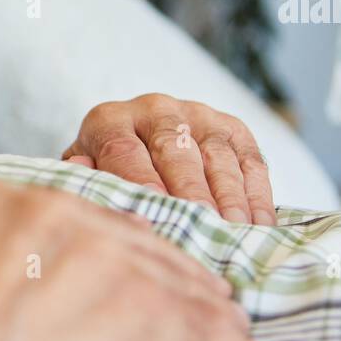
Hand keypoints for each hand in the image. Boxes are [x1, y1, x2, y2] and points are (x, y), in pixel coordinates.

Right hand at [0, 177, 266, 340]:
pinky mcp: (151, 308)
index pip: (55, 219)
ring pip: (171, 273)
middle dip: (143, 272)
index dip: (80, 254)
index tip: (92, 282)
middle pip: (121, 237)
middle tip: (159, 306)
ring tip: (219, 331)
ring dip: (198, 304)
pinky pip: (208, 324)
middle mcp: (58, 215)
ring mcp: (110, 257)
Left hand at [62, 94, 276, 224]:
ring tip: (236, 230)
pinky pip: (249, 159)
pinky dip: (257, 193)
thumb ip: (83, 179)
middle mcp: (154, 109)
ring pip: (217, 154)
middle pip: (174, 149)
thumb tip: (81, 169)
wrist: (141, 145)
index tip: (152, 212)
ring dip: (229, 195)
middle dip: (190, 190)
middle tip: (203, 224)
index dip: (138, 181)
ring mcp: (198, 115)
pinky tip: (259, 224)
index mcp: (109, 121)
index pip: (122, 150)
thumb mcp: (87, 178)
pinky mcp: (232, 127)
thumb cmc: (107, 177)